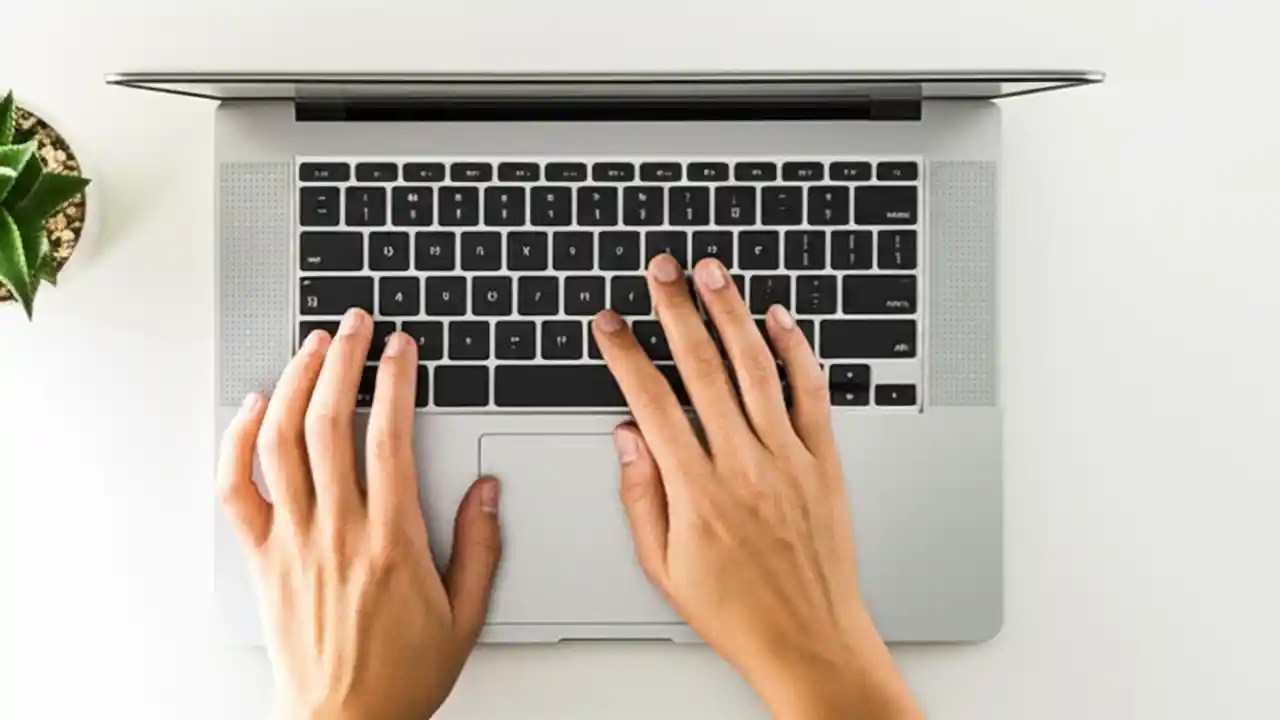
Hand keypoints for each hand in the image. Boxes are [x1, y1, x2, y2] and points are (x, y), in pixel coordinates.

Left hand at [216, 309, 499, 719]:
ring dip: (296, 383)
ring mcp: (293, 541)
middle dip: (344, 360)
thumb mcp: (467, 616)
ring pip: (282, 443)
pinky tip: (252, 407)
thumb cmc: (402, 675)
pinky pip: (237, 488)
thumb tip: (488, 489)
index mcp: (393, 542)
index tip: (402, 347)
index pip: (390, 437)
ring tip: (313, 346)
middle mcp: (338, 532)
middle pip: (331, 424)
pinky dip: (238, 441)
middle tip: (357, 325)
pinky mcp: (262, 558)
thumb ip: (483, 547)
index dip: (395, 380)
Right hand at [592, 255, 920, 719]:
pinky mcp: (823, 461)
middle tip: (662, 270)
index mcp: (696, 490)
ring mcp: (788, 458)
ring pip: (756, 368)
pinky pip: (811, 393)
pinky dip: (797, 351)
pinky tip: (779, 320)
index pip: (650, 401)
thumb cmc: (735, 611)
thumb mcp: (663, 567)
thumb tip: (626, 437)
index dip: (625, 354)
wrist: (809, 640)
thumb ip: (640, 497)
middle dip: (677, 310)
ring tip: (713, 274)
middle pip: (702, 367)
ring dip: (731, 314)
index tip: (610, 323)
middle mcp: (743, 463)